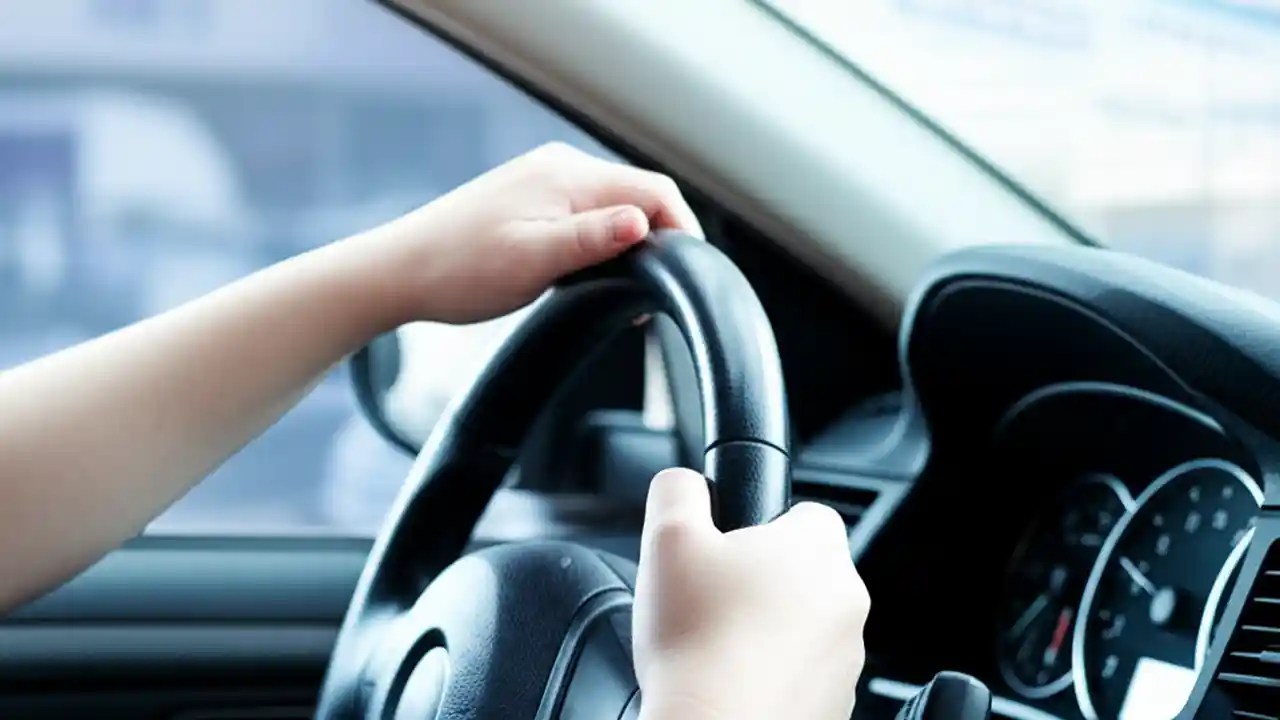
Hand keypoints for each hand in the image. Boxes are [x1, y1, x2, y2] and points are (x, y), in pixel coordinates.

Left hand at [364, 142, 702, 324]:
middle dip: (661, 239)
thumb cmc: (460, 269)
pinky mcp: (534, 203)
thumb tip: (644, 223)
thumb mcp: (533, 260)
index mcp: (568, 176)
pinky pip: (590, 216)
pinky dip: (605, 244)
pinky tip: (597, 277)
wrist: (400, 272)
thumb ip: (592, 240)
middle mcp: (562, 169)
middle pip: (639, 196)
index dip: (682, 230)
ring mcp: (547, 183)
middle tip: (663, 290)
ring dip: (633, 244)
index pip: (654, 190)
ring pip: (616, 208)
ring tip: (632, 290)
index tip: (688, 274)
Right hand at [633, 468, 869, 719]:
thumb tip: (684, 483)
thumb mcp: (667, 537)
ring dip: (768, 629)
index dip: (758, 524)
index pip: (804, 510)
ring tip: (716, 644)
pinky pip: (803, 673)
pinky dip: (773, 674)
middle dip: (759, 579)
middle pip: (802, 570)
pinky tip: (732, 680)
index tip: (725, 547)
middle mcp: (845, 601)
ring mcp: (846, 658)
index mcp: (816, 550)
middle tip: (710, 597)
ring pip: (804, 624)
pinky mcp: (834, 703)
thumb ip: (679, 489)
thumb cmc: (696, 644)